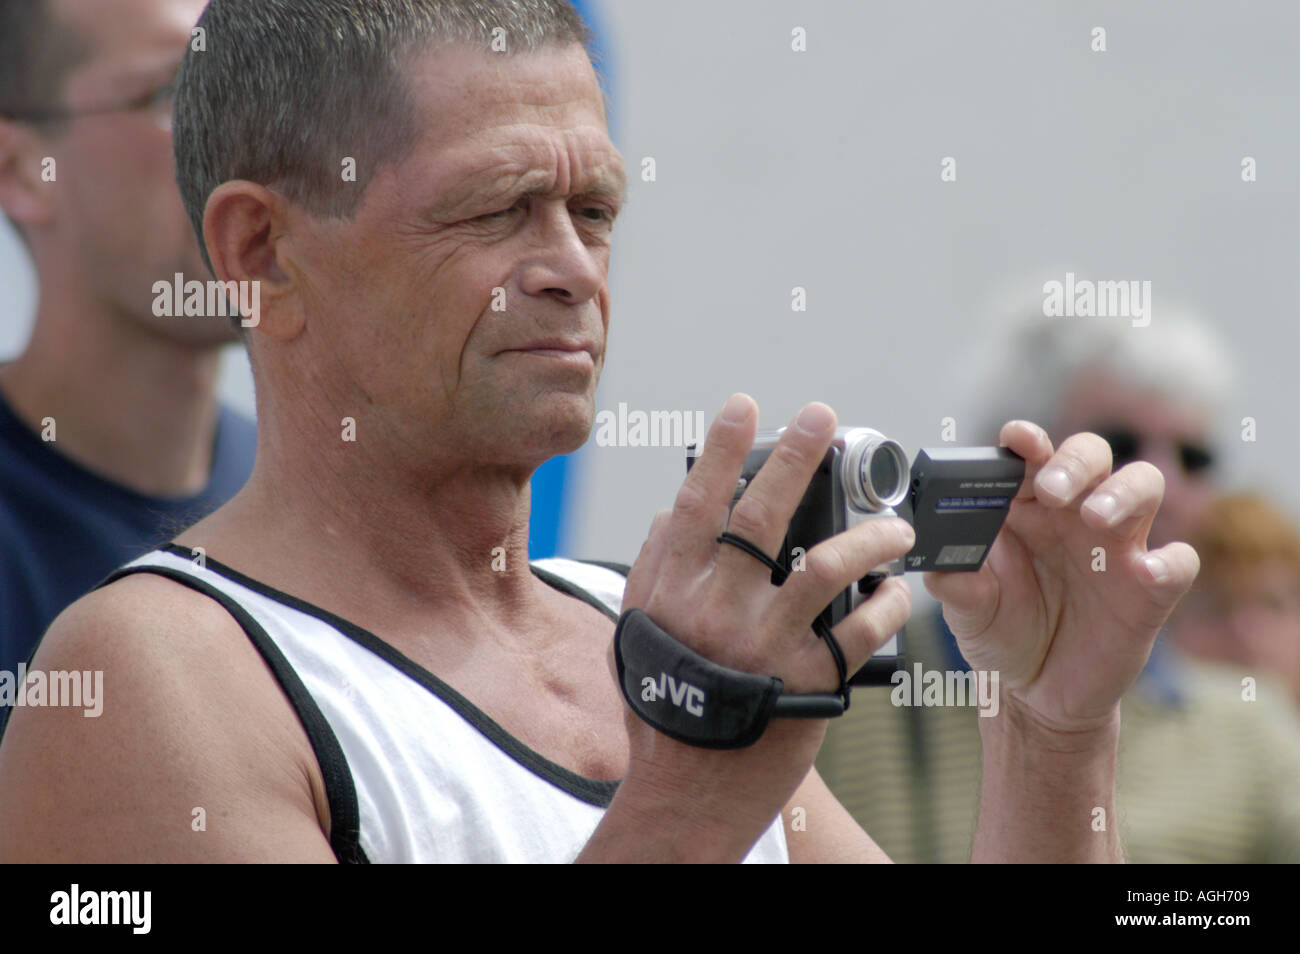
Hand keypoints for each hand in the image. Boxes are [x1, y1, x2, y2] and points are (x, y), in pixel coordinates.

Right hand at [611, 393, 913, 843]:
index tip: (744, 405)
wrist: (688, 788)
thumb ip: (654, 569)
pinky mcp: (806, 678)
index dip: (722, 450)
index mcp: (673, 588)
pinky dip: (887, 607)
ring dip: (870, 536)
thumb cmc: (664, 707)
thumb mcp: (640, 633)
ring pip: (827, 564)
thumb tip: (671, 511)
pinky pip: (860, 630)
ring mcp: (763, 641)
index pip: (697, 503)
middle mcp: (716, 605)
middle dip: (798, 458)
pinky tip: (899, 593)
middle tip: (825, 419)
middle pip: (763, 514)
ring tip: (896, 526)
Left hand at [924, 421, 1199, 733]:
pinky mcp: (1149, 590)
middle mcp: (1074, 515)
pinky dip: (1170, 561)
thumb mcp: (968, 611)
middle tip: (1053, 488)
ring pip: (1142, 485)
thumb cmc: (1000, 634)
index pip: (1031, 458)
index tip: (1017, 438)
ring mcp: (1116, 546)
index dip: (1027, 442)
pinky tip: (1148, 571)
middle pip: (1091, 455)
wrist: (1034, 695)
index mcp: (1025, 507)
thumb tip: (940, 568)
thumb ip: (957, 586)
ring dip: (1122, 492)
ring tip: (1094, 517)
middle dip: (1074, 462)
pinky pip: (1178, 561)